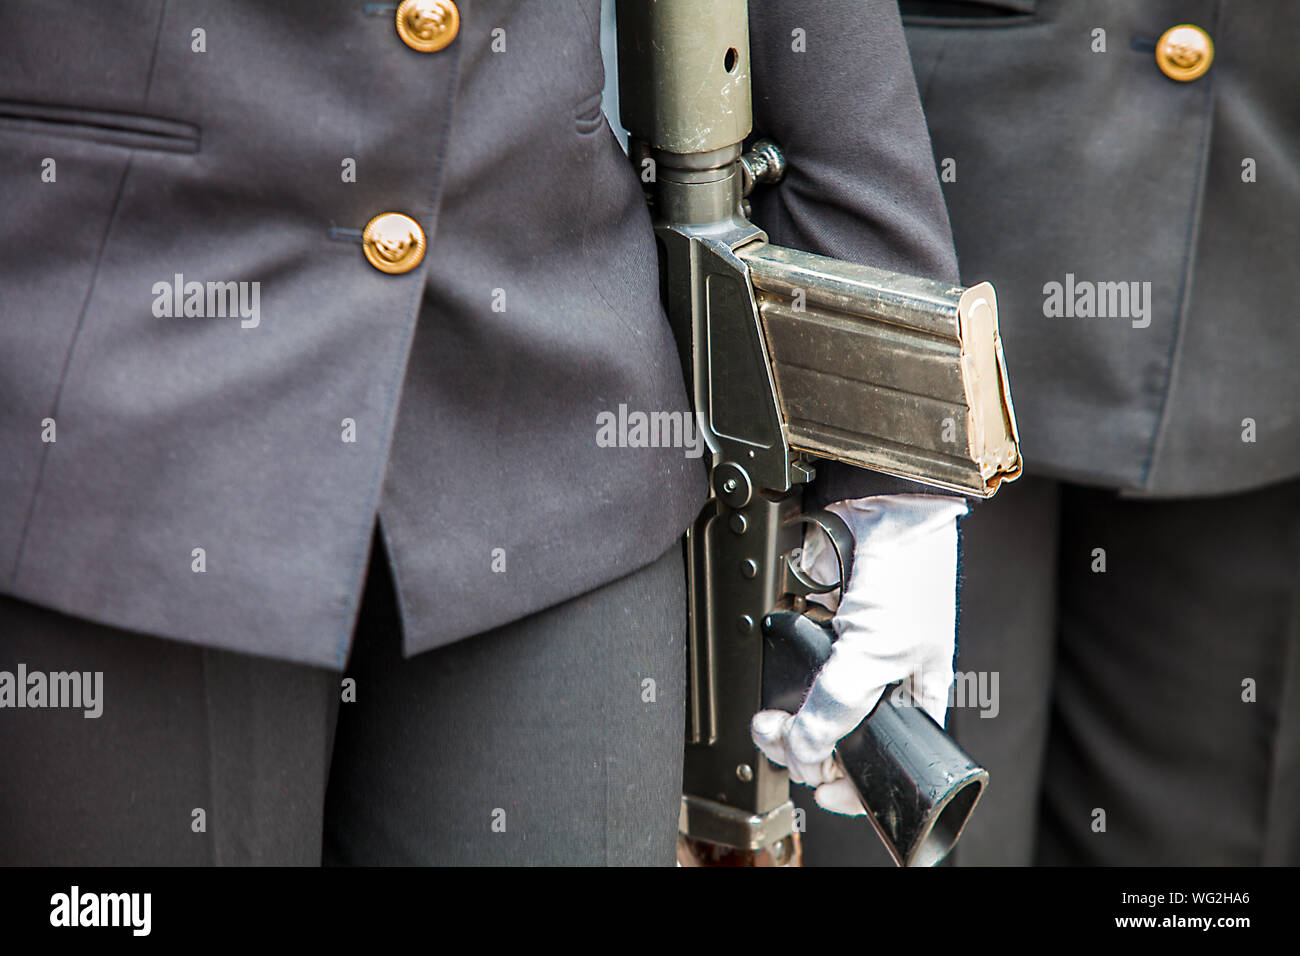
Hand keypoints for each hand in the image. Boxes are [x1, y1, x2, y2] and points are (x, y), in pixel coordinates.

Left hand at [751, 494, 967, 814]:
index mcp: (917, 702)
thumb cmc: (909, 577)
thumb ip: (837, 706)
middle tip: (782, 741)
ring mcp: (850, 662)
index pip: (886, 764)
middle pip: (839, 742)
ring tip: (769, 723)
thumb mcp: (877, 653)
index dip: (853, 784)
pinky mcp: (820, 638)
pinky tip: (774, 691)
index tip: (820, 788)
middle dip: (806, 751)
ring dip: (787, 727)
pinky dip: (782, 688)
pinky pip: (797, 678)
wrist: (880, 509)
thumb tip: (803, 749)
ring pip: (812, 715)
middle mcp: (884, 687)